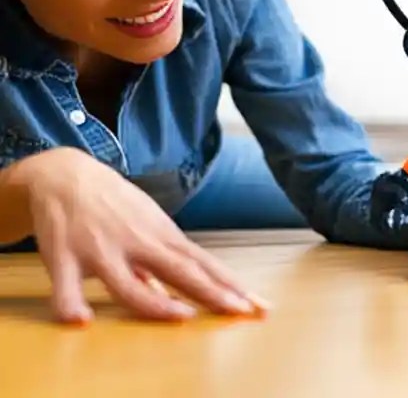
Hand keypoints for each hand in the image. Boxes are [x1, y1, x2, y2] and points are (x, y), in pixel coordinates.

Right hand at [14, 148, 267, 323]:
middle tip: (241, 310)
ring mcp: (101, 249)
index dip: (229, 285)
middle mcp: (138, 242)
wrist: (62, 174)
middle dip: (212, 293)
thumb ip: (160, 264)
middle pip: (180, 271)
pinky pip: (66, 285)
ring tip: (184, 317)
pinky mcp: (63, 256)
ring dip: (157, 302)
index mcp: (161, 236)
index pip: (203, 264)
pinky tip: (81, 320)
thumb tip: (182, 295)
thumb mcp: (145, 226)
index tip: (256, 305)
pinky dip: (71, 303)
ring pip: (129, 284)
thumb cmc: (112, 205)